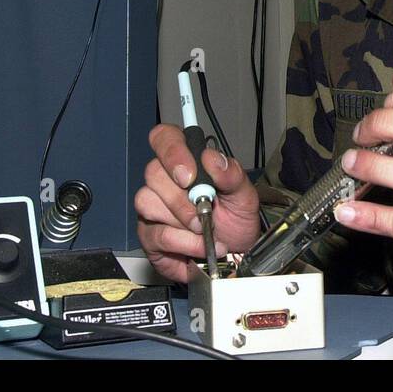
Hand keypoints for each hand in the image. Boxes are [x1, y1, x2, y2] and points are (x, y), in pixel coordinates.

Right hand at [134, 124, 261, 282]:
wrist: (235, 254)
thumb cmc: (236, 220)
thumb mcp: (245, 196)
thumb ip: (232, 174)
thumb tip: (212, 158)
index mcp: (187, 161)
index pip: (164, 137)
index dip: (171, 151)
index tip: (188, 176)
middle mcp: (165, 180)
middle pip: (153, 172)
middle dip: (182, 197)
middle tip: (205, 211)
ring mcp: (153, 207)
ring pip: (147, 202)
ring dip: (182, 220)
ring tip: (205, 231)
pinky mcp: (149, 235)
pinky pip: (156, 234)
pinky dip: (184, 242)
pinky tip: (200, 246)